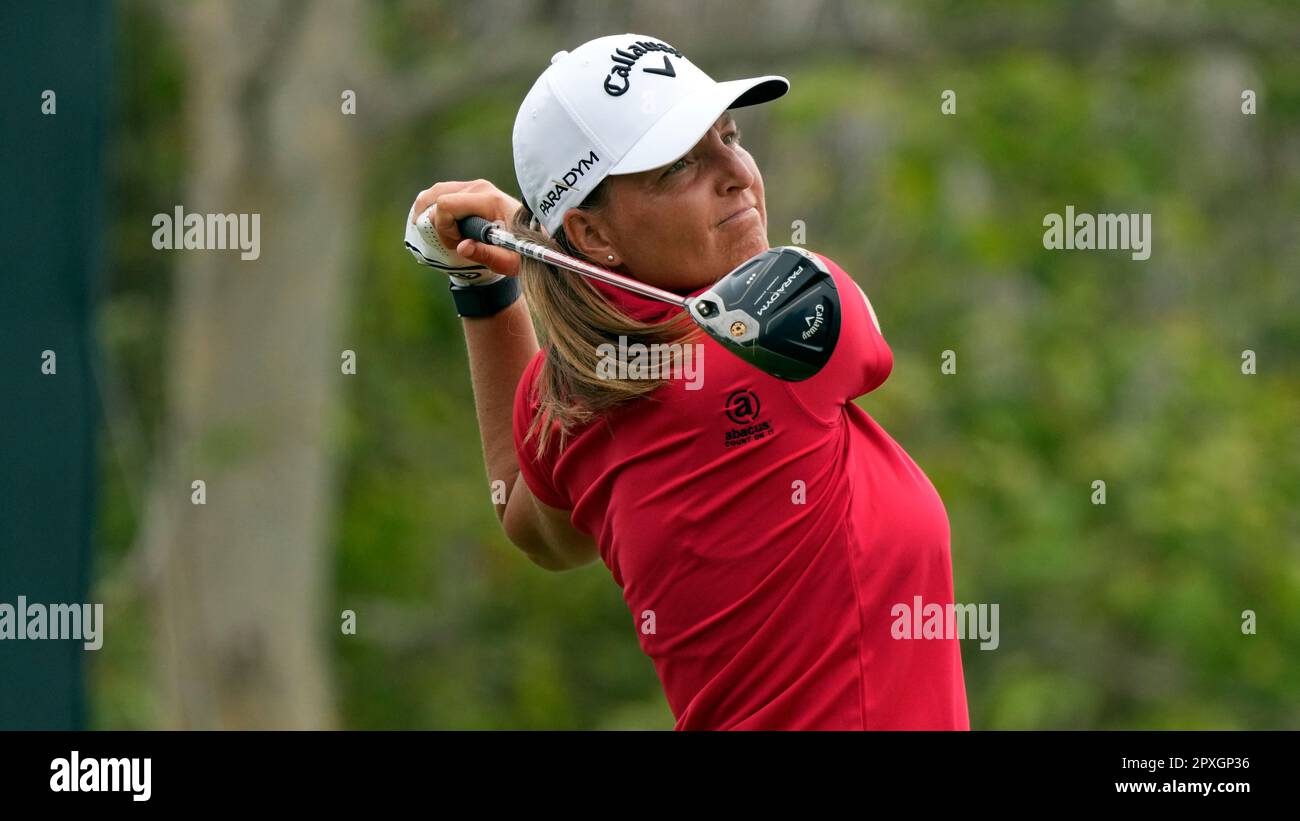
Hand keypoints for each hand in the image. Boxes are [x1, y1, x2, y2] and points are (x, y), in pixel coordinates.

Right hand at [406, 179, 522, 280]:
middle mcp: (480, 187)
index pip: (446, 205)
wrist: (536, 238)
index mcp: (489, 200)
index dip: (444, 228)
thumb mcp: (509, 260)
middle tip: (456, 241)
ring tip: (449, 234)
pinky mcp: (472, 189)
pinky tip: (443, 225)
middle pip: (437, 197)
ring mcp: (475, 186)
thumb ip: (486, 255)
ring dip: (434, 215)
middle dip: (439, 224)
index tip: (459, 244)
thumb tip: (462, 247)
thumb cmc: (523, 250)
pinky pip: (443, 193)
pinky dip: (437, 209)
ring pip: (436, 192)